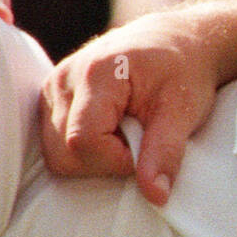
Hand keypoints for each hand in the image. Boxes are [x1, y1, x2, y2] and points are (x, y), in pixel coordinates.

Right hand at [40, 10, 220, 205]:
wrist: (175, 40)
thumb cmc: (183, 70)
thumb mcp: (184, 109)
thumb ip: (166, 153)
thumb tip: (156, 196)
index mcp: (96, 73)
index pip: (82, 141)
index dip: (115, 160)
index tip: (145, 150)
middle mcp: (64, 78)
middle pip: (63, 153)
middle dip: (102, 164)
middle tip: (137, 143)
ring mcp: (52, 88)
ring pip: (55, 153)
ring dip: (92, 158)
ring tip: (124, 135)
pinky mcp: (52, 99)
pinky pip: (54, 143)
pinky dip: (83, 149)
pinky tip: (110, 133)